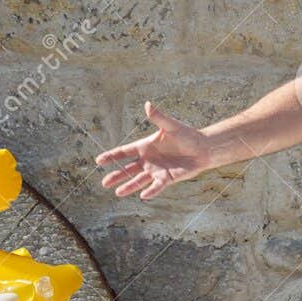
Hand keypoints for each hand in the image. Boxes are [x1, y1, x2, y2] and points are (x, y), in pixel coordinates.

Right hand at [95, 101, 214, 200]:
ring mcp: (156, 170)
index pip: (124, 152)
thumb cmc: (186, 135)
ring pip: (139, 180)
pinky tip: (143, 196)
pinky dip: (151, 191)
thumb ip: (158, 117)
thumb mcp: (171, 126)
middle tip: (104, 183)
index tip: (99, 161)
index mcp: (145, 146)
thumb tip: (148, 104)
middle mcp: (148, 160)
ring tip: (118, 192)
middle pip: (128, 169)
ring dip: (129, 186)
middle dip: (116, 175)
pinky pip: (157, 186)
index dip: (111, 156)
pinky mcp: (167, 179)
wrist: (202, 148)